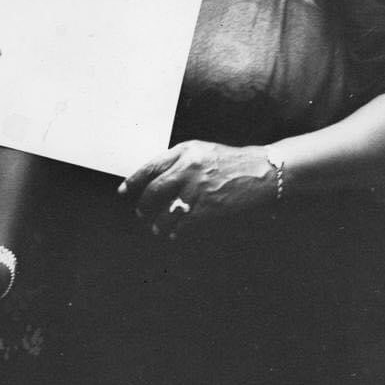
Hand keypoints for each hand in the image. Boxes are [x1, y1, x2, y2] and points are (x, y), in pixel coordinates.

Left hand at [118, 141, 276, 235]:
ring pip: (167, 209)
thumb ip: (179, 161)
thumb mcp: (202, 151)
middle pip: (154, 189)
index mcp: (185, 151)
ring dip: (158, 221)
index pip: (150, 166)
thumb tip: (155, 178)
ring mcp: (198, 188)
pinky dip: (175, 230)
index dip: (133, 180)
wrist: (261, 171)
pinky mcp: (209, 206)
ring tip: (155, 226)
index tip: (123, 190)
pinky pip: (184, 222)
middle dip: (144, 204)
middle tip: (140, 212)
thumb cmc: (230, 161)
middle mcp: (188, 168)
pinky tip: (173, 233)